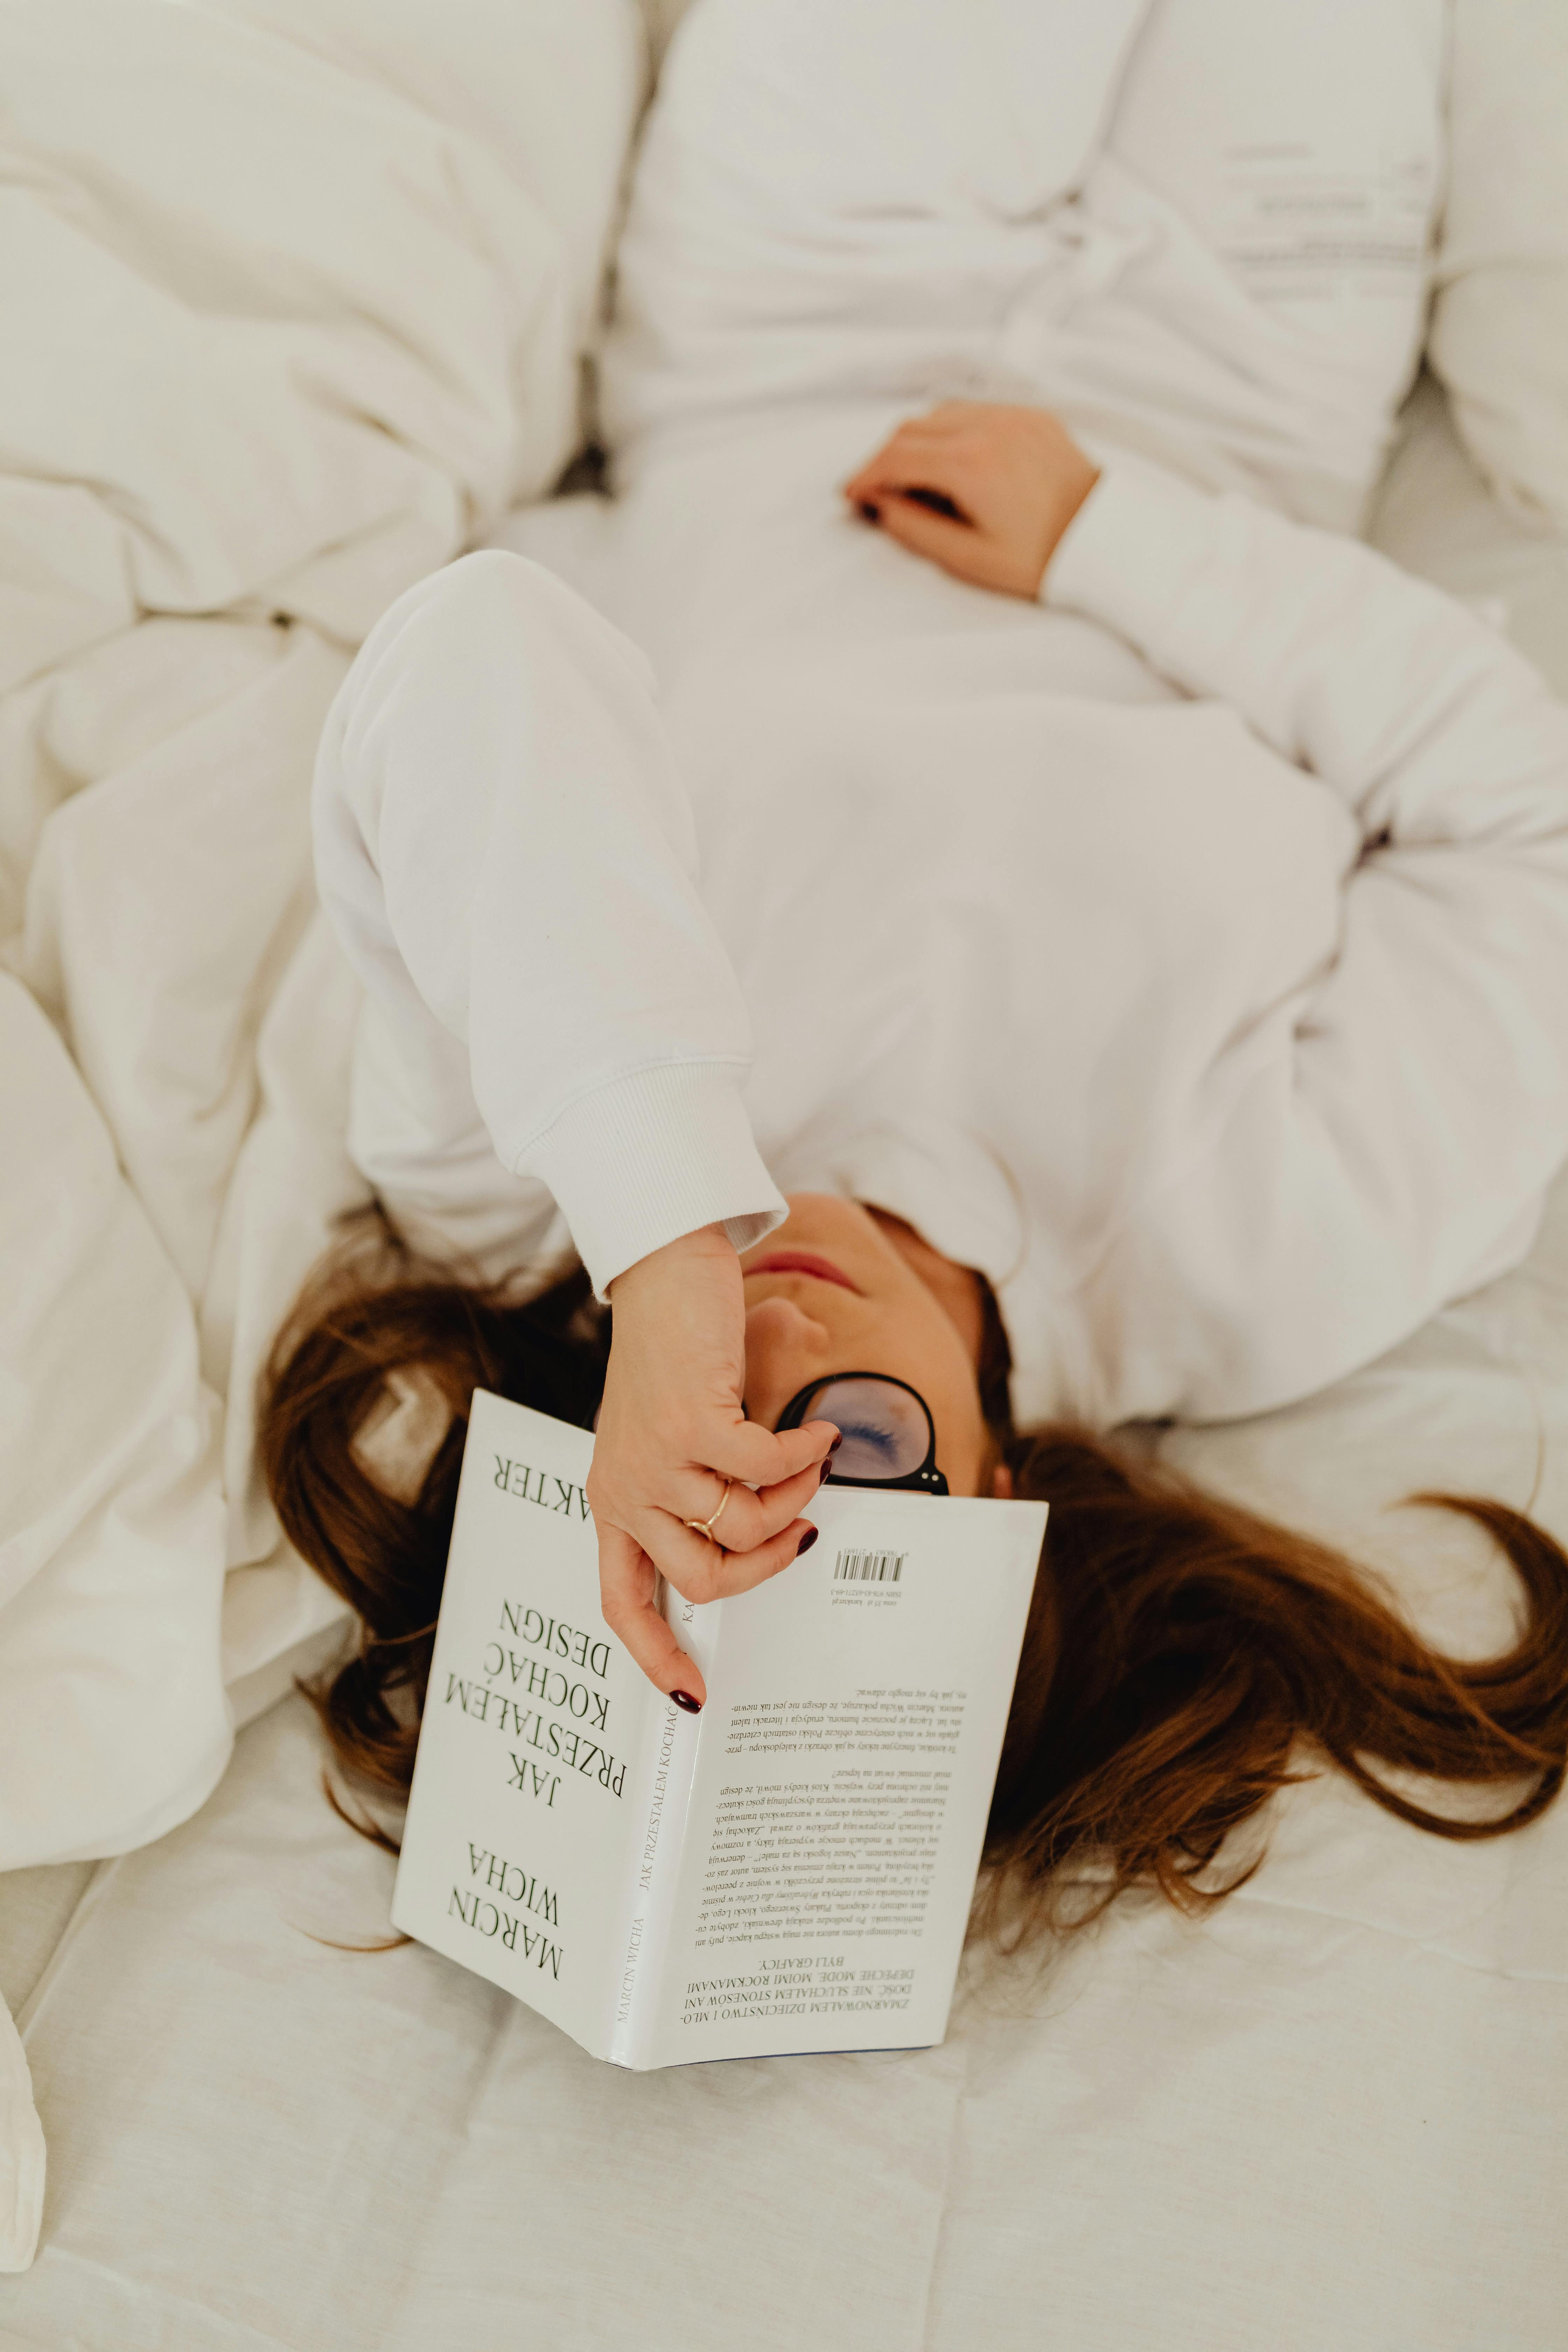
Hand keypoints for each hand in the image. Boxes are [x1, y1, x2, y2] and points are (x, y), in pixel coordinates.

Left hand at [586, 1224, 837, 1707]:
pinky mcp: (689, 1424)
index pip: (622, 1604)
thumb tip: (780, 1536)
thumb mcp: (681, 1434)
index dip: (657, 1656)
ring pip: (742, 1527)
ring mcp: (654, 1458)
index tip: (694, 1695)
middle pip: (702, 1580)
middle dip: (764, 1566)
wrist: (665, 1274)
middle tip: (799, 1529)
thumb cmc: (677, 1354)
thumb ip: (715, 1489)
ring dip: (793, 1499)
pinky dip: (803, 1456)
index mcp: (615, 1500)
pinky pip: (766, 1470)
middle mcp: (625, 1487)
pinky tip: (816, 1431)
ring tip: (807, 1460)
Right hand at [843, 401, 1099, 598]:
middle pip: (912, 427)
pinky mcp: (1033, 417)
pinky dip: (953, 430)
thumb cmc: (1045, 558)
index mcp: (970, 464)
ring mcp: (1014, 416)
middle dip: (886, 457)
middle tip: (878, 490)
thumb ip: (914, 529)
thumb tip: (880, 505)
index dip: (865, 476)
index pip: (896, 457)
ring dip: (919, 440)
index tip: (853, 494)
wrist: (1108, 541)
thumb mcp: (969, 558)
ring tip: (915, 477)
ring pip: (942, 413)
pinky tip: (956, 461)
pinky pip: (977, 411)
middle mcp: (989, 428)